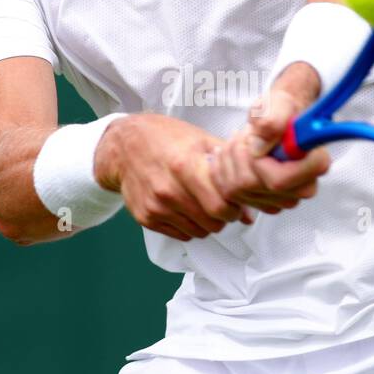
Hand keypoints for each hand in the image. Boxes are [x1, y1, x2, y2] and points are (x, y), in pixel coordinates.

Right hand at [95, 113, 254, 241]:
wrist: (124, 145)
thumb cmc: (166, 138)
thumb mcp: (201, 141)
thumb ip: (228, 171)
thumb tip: (249, 208)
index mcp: (185, 166)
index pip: (221, 206)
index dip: (234, 207)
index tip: (234, 200)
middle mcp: (169, 190)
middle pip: (213, 223)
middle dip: (223, 217)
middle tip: (221, 203)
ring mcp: (156, 207)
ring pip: (199, 232)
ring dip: (207, 223)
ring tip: (201, 203)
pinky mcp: (146, 218)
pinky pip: (180, 235)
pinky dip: (189, 226)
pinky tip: (185, 207)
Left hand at [210, 86, 330, 215]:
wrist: (279, 119)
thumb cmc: (282, 111)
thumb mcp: (278, 104)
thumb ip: (273, 118)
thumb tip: (261, 140)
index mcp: (315, 164)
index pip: (279, 180)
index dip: (258, 160)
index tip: (256, 138)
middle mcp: (302, 188)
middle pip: (252, 185)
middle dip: (240, 154)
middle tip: (246, 133)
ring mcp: (282, 200)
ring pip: (237, 189)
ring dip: (230, 158)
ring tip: (240, 140)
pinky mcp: (264, 204)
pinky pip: (229, 193)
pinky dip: (224, 169)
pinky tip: (232, 154)